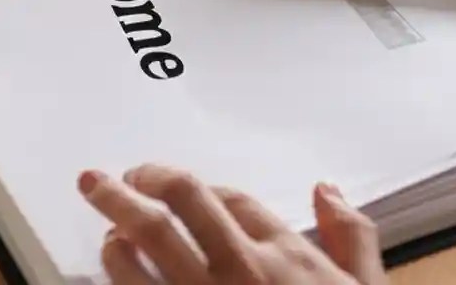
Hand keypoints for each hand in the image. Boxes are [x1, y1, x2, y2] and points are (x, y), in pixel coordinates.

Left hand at [78, 164, 388, 284]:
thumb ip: (352, 238)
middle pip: (178, 200)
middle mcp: (241, 269)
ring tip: (106, 229)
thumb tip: (326, 191)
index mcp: (285, 254)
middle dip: (137, 181)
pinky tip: (110, 270)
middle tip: (104, 180)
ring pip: (144, 245)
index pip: (229, 198)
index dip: (193, 187)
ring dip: (117, 228)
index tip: (170, 186)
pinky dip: (117, 277)